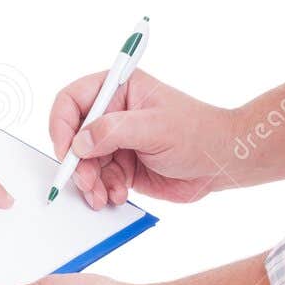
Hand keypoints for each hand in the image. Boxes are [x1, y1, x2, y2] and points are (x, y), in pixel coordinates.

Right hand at [49, 68, 237, 206]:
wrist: (223, 163)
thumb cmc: (199, 134)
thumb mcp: (155, 128)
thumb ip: (113, 132)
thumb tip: (79, 142)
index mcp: (120, 89)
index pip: (72, 100)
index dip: (62, 125)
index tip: (67, 150)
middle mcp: (113, 113)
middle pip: (74, 137)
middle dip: (77, 163)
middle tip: (86, 181)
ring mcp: (117, 141)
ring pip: (84, 163)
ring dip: (90, 182)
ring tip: (103, 195)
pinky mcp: (123, 165)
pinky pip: (99, 179)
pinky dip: (103, 190)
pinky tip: (118, 195)